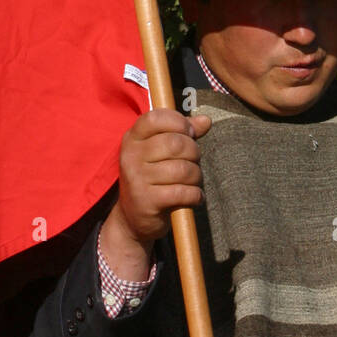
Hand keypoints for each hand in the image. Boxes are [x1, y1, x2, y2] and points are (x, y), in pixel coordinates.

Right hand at [99, 108, 211, 279]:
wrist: (133, 218)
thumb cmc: (152, 178)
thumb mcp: (161, 151)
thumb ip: (182, 132)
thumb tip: (206, 120)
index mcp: (133, 138)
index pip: (156, 117)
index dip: (179, 122)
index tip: (189, 133)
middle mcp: (131, 155)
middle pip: (175, 143)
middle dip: (194, 153)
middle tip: (194, 162)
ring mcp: (137, 178)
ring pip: (183, 169)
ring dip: (196, 176)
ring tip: (193, 182)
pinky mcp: (147, 200)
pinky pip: (183, 192)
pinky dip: (195, 195)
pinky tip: (194, 198)